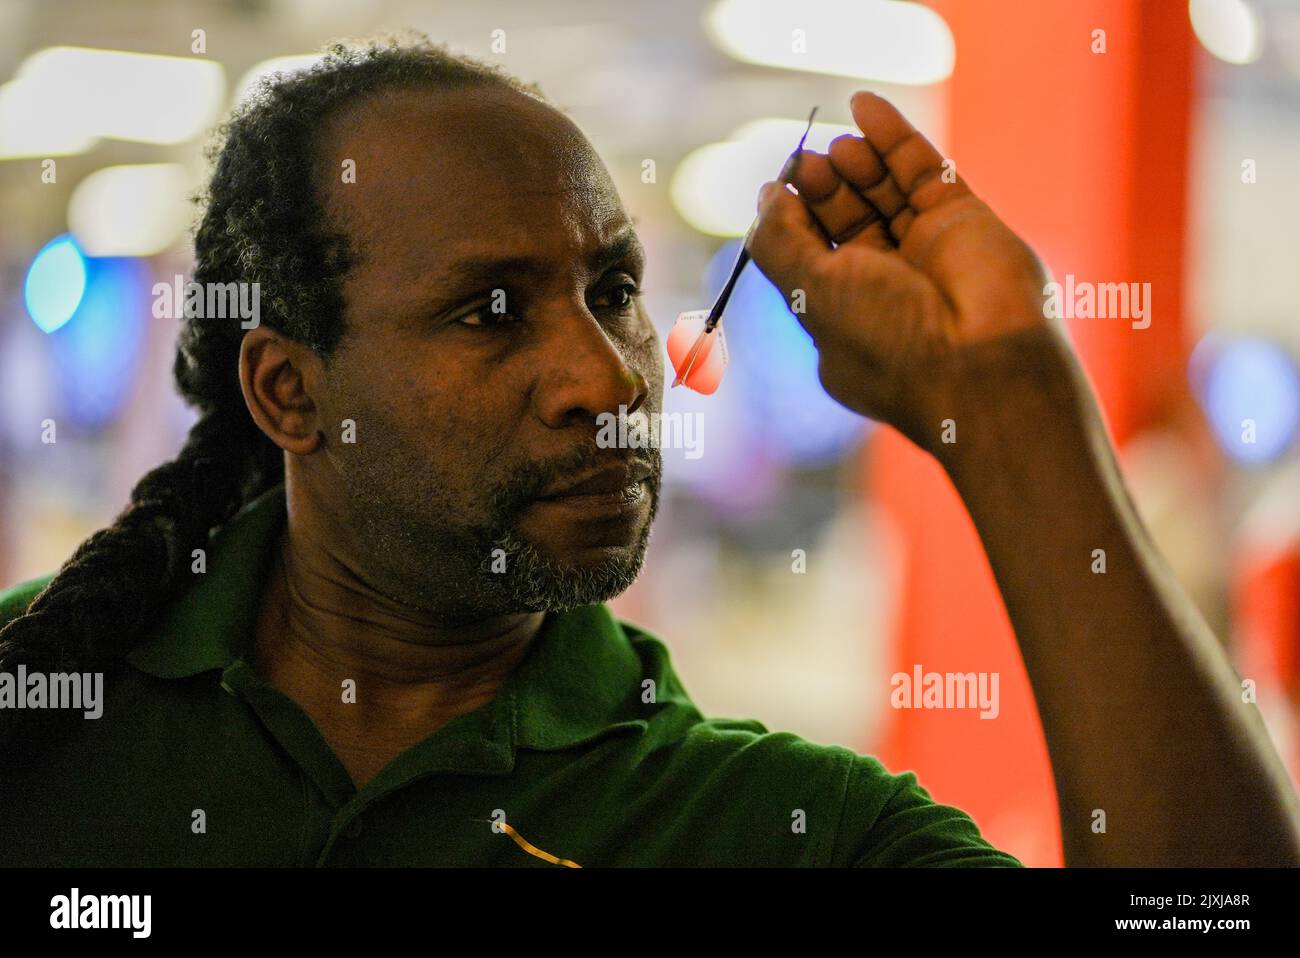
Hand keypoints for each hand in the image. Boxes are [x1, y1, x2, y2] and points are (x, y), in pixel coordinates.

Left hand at [746, 91, 1059, 455]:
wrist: (980, 363)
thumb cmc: (887, 341)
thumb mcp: (808, 293)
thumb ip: (778, 242)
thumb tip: (768, 195)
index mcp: (842, 318)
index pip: (807, 256)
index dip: (790, 219)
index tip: (777, 187)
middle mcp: (884, 286)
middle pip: (843, 219)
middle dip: (820, 186)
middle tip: (805, 161)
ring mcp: (925, 251)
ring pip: (883, 190)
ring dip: (855, 160)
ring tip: (837, 147)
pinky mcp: (962, 219)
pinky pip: (922, 168)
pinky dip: (892, 134)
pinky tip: (863, 104)